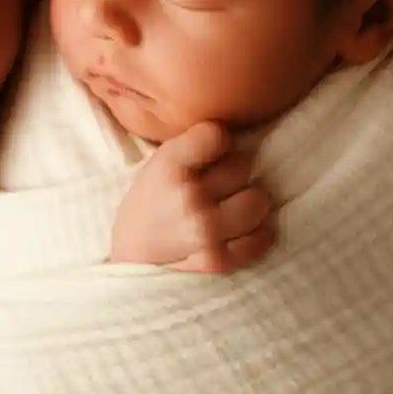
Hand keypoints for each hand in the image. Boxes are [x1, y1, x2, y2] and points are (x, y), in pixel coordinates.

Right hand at [112, 122, 275, 272]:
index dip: (219, 140)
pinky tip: (243, 229)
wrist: (132, 259)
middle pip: (243, 165)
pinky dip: (257, 233)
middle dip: (237, 171)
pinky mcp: (218, 261)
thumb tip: (237, 132)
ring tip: (235, 205)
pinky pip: (260, 239)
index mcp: (168, 166)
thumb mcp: (158, 163)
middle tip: (223, 182)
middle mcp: (188, 197)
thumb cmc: (151, 203)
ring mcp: (205, 231)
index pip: (217, 134)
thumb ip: (195, 146)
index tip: (212, 149)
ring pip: (258, 201)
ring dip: (250, 201)